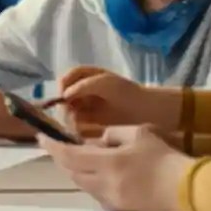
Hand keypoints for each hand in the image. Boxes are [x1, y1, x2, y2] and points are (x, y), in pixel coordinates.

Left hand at [38, 125, 195, 210]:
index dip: (52, 146)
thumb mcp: (138, 133)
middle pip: (71, 172)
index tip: (41, 136)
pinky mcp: (119, 209)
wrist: (186, 188)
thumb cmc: (164, 157)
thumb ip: (112, 134)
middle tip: (58, 146)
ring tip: (78, 158)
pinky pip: (95, 193)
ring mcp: (111, 199)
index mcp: (108, 163)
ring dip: (75, 171)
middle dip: (61, 158)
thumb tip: (96, 141)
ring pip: (82, 184)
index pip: (69, 155)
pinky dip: (90, 181)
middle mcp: (104, 184)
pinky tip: (98, 173)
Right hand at [58, 66, 180, 133]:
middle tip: (73, 115)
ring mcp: (86, 109)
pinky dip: (76, 130)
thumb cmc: (128, 93)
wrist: (148, 112)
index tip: (64, 98)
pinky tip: (84, 133)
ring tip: (80, 126)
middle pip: (63, 98)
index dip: (62, 87)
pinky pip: (76, 127)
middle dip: (65, 106)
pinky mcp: (91, 125)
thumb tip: (64, 97)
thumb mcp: (105, 83)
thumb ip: (82, 86)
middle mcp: (83, 92)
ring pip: (67, 114)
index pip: (65, 79)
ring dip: (70, 120)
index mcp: (86, 77)